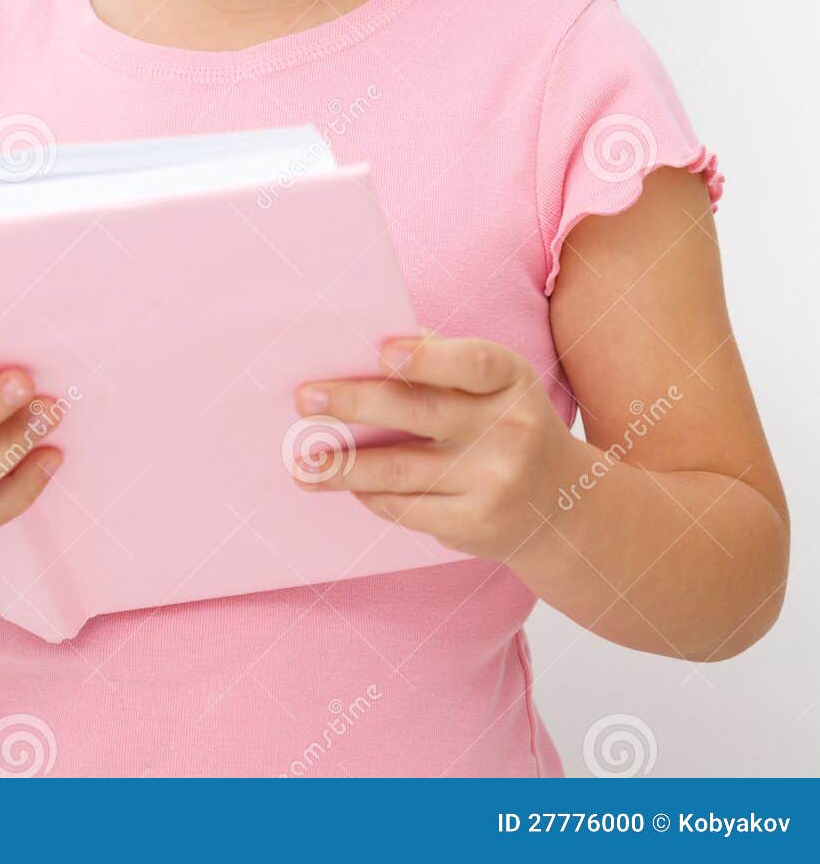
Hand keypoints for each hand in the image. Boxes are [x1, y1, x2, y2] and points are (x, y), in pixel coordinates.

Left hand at [291, 331, 575, 562]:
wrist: (560, 504)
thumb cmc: (502, 422)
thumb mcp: (491, 384)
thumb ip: (438, 358)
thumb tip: (360, 340)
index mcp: (510, 379)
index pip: (471, 362)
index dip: (426, 357)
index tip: (379, 352)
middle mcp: (509, 428)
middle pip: (421, 413)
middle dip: (355, 405)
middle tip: (306, 400)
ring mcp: (496, 480)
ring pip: (402, 469)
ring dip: (344, 465)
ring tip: (303, 461)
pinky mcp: (478, 523)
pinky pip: (408, 507)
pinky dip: (370, 495)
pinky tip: (344, 485)